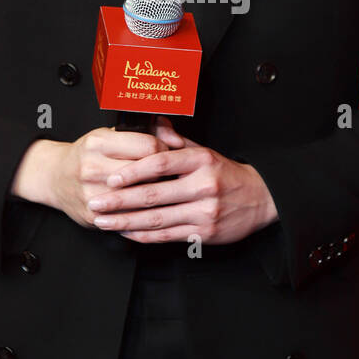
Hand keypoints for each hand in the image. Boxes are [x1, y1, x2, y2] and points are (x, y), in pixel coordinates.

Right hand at [8, 121, 185, 229]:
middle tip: (163, 174)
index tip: (164, 154)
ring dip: (152, 195)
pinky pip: (128, 217)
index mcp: (98, 142)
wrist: (55, 177)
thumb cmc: (88, 154)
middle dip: (161, 174)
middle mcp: (92, 167)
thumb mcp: (112, 134)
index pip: (148, 146)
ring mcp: (91, 193)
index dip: (163, 150)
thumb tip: (176, 139)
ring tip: (154, 189)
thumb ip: (147, 131)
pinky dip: (140, 213)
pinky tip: (143, 207)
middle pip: (146, 173)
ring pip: (140, 198)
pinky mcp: (92, 215)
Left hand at [87, 116, 278, 245]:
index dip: (133, 172)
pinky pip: (167, 236)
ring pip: (157, 219)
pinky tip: (126, 232)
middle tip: (96, 202)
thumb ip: (176, 141)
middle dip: (120, 201)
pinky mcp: (205, 233)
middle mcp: (203, 185)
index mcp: (201, 161)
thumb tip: (154, 122)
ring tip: (103, 221)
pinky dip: (143, 236)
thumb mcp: (205, 151)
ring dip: (126, 221)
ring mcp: (205, 211)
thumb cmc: (226, 174)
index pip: (161, 164)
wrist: (261, 199)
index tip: (111, 179)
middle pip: (154, 195)